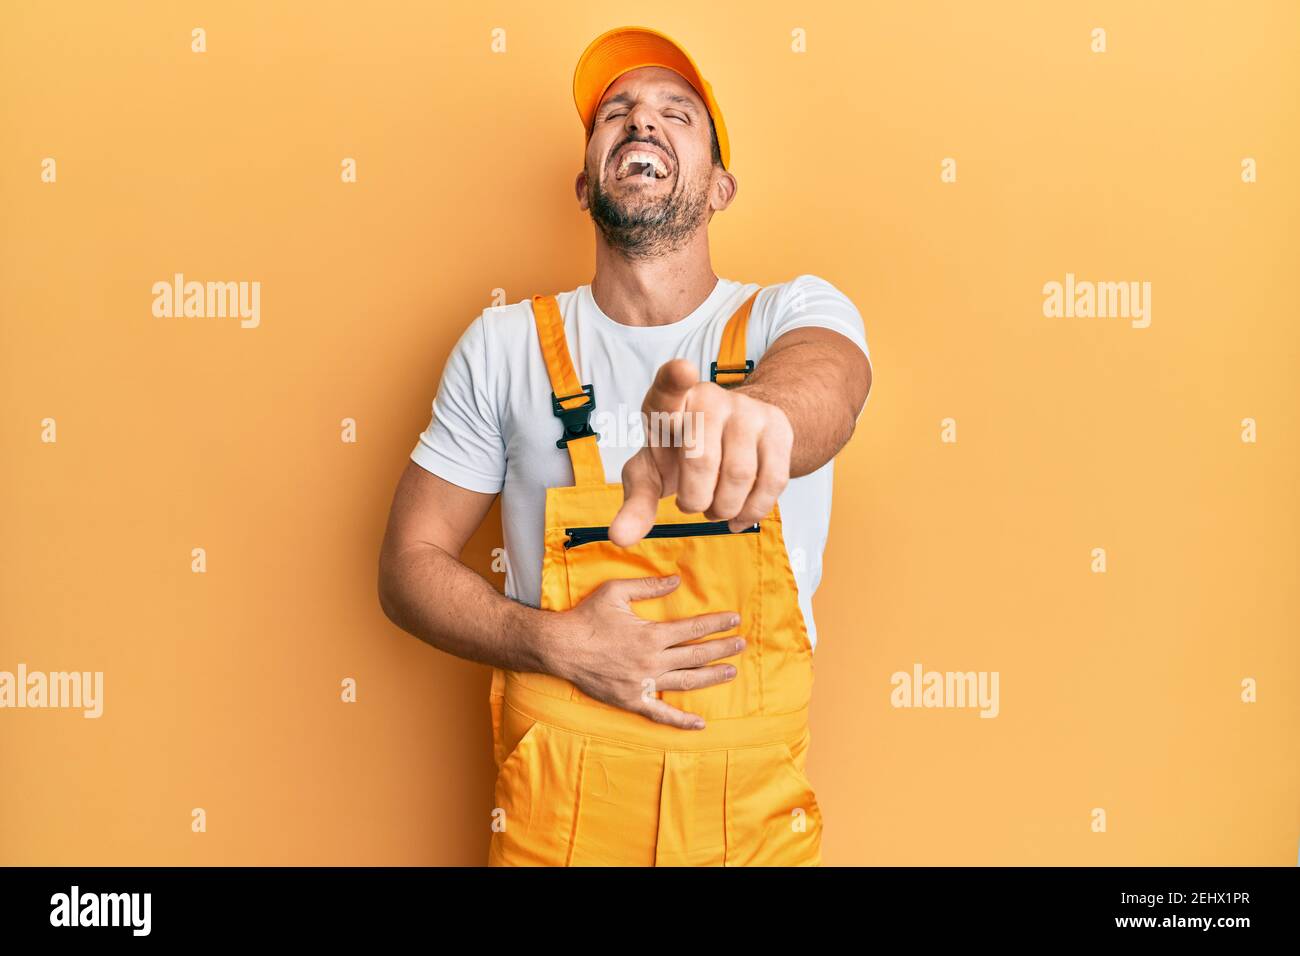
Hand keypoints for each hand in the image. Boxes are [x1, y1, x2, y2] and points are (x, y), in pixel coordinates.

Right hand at [544, 574, 746, 728]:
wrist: (559, 647)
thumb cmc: (586, 617)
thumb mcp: (616, 592)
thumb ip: (649, 587)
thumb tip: (676, 580)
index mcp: (651, 635)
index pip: (693, 629)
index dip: (716, 625)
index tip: (735, 620)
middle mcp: (651, 661)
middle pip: (696, 656)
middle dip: (722, 649)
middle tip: (741, 645)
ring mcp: (643, 683)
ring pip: (686, 682)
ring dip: (712, 677)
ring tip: (731, 672)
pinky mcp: (631, 701)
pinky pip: (660, 714)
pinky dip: (681, 721)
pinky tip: (700, 724)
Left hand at [608, 358, 792, 546]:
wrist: (732, 434)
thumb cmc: (680, 453)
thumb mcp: (652, 473)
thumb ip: (636, 503)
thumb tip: (620, 537)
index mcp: (668, 403)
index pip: (669, 386)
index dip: (674, 378)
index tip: (681, 371)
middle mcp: (709, 397)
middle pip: (702, 462)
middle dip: (696, 500)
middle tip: (694, 504)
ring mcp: (747, 410)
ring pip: (740, 476)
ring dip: (724, 508)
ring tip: (715, 508)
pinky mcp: (778, 427)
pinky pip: (772, 481)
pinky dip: (754, 510)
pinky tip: (740, 515)